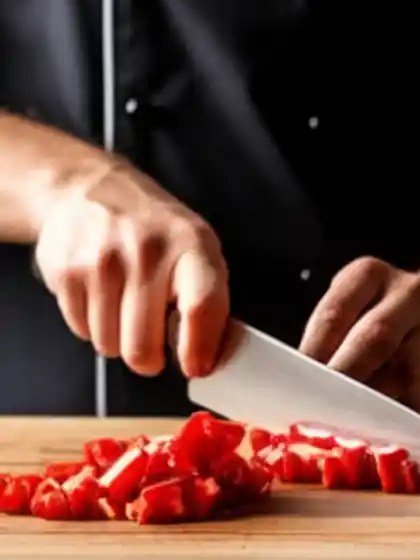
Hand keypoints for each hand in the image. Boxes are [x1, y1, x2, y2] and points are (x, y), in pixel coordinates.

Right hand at [33, 157, 229, 377]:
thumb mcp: (198, 251)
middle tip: (152, 350)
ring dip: (118, 341)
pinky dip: (92, 326)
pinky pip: (81, 330)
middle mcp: (147, 252)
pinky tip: (101, 297)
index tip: (195, 369)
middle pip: (143, 343)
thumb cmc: (157, 232)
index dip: (197, 348)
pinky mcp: (65, 270)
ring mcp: (101, 260)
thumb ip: (209, 303)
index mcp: (192, 248)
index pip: (200, 306)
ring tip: (125, 310)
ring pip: (109, 344)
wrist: (91, 190)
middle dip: (149, 359)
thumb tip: (214, 358)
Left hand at [299, 257, 419, 413]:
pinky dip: (396, 416)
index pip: (337, 311)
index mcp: (373, 274)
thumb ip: (331, 337)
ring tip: (348, 418)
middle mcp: (413, 294)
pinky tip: (379, 422)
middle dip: (345, 376)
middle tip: (321, 405)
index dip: (314, 351)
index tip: (296, 382)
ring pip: (403, 372)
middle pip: (376, 338)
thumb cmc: (388, 321)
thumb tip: (302, 384)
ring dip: (371, 400)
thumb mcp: (356, 309)